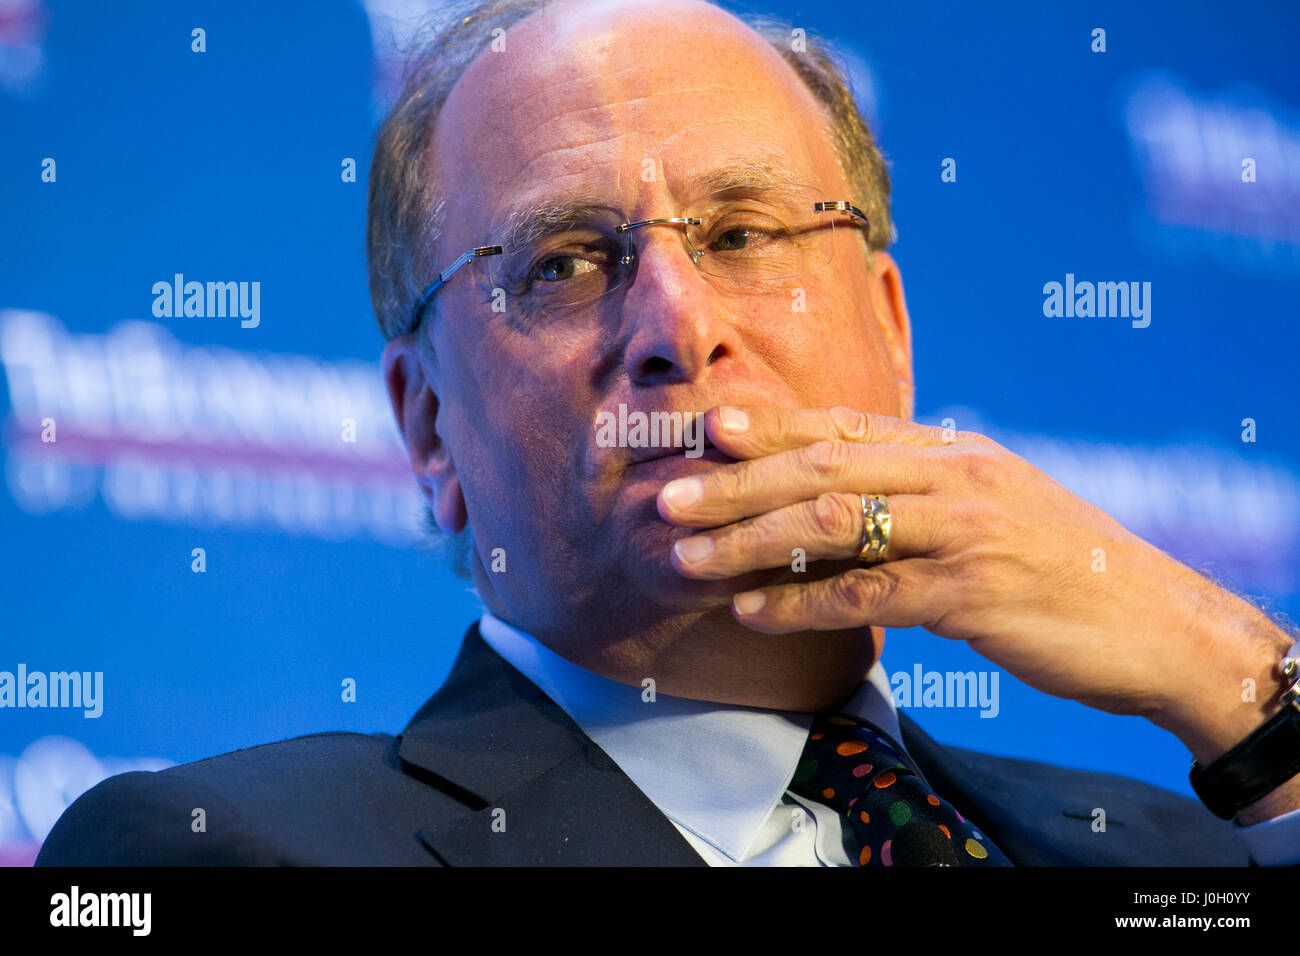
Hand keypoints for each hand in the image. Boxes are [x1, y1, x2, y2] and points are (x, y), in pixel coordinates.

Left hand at [657, 405, 1296, 781]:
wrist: (1157, 621)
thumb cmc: (1061, 565)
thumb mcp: (992, 506)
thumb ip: (920, 493)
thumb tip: (841, 501)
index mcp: (953, 449)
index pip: (843, 425)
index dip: (770, 425)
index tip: (706, 426)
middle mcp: (954, 475)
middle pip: (822, 465)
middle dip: (737, 482)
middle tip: (668, 497)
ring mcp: (965, 529)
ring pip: (833, 522)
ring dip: (750, 540)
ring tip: (686, 557)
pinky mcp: (974, 592)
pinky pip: (869, 593)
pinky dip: (804, 603)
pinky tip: (754, 613)